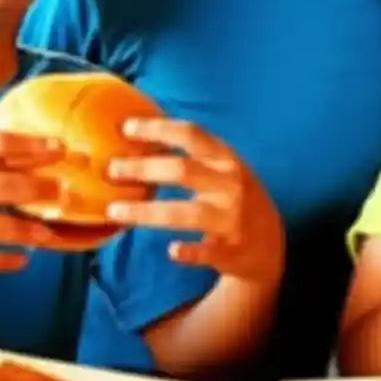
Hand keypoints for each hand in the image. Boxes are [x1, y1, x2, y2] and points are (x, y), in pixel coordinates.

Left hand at [104, 119, 284, 285]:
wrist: (269, 246)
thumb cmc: (236, 200)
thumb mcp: (225, 170)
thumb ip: (193, 156)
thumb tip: (141, 137)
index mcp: (227, 160)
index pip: (191, 135)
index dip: (158, 128)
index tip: (126, 128)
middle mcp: (231, 185)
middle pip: (182, 170)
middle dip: (142, 168)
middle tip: (111, 170)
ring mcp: (232, 219)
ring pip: (186, 213)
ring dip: (146, 212)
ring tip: (114, 212)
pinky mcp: (231, 251)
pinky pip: (206, 252)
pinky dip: (189, 252)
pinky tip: (171, 251)